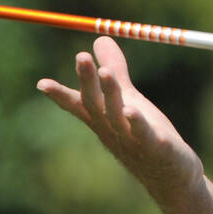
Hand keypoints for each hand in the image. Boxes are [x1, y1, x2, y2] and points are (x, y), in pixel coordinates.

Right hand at [37, 37, 204, 203]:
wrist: (171, 176)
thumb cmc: (146, 136)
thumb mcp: (128, 99)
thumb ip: (115, 70)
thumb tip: (100, 37)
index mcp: (104, 119)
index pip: (78, 104)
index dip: (60, 95)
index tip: (41, 84)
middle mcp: (113, 130)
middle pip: (95, 104)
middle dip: (86, 81)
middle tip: (80, 56)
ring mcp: (132, 140)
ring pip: (117, 116)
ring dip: (110, 94)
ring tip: (105, 73)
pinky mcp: (156, 148)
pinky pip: (144, 135)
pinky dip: (138, 124)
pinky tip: (133, 112)